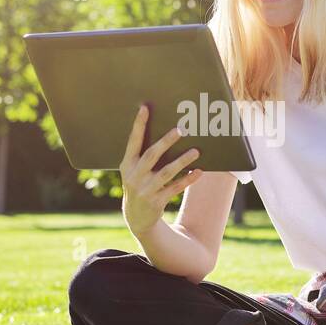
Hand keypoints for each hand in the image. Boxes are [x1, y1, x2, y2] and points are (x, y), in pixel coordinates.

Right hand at [120, 104, 201, 234]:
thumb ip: (142, 154)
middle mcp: (134, 176)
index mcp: (126, 164)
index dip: (139, 125)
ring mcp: (145, 190)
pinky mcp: (156, 201)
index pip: (133, 141)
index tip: (145, 108)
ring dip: (182, 161)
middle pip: (151, 155)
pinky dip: (187, 180)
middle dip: (165, 142)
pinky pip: (175, 188)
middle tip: (180, 130)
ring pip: (166, 172)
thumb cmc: (138, 184)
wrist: (136, 217)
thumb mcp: (133, 170)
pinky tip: (198, 171)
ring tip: (196, 151)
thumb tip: (166, 131)